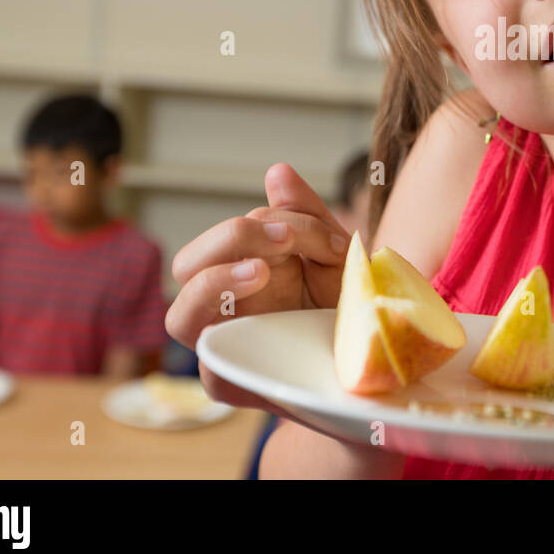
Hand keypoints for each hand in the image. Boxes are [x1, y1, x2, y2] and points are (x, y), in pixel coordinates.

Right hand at [166, 163, 351, 420]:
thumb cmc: (345, 306)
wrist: (374, 362)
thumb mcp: (334, 255)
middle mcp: (222, 306)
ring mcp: (222, 343)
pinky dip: (225, 335)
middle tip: (286, 238)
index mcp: (240, 269)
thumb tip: (276, 171)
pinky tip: (256, 307)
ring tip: (262, 270)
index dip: (275, 221)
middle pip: (188, 264)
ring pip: (180, 312)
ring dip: (217, 281)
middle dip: (233, 238)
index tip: (328, 239)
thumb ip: (305, 214)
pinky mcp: (229, 382)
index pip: (231, 235)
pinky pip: (206, 362)